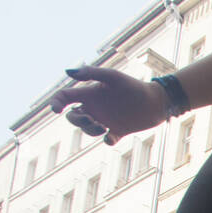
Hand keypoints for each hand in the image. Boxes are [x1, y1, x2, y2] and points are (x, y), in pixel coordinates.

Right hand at [48, 65, 168, 145]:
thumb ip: (91, 73)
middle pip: (73, 117)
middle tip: (90, 120)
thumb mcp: (112, 77)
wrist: (156, 101)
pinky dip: (106, 140)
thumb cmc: (134, 86)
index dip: (56, 102)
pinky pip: (106, 140)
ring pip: (87, 130)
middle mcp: (95, 108)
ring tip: (102, 126)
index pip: (65, 97)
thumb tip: (67, 72)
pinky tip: (110, 136)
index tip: (56, 109)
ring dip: (90, 130)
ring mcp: (106, 120)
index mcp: (90, 94)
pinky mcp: (118, 131)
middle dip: (76, 121)